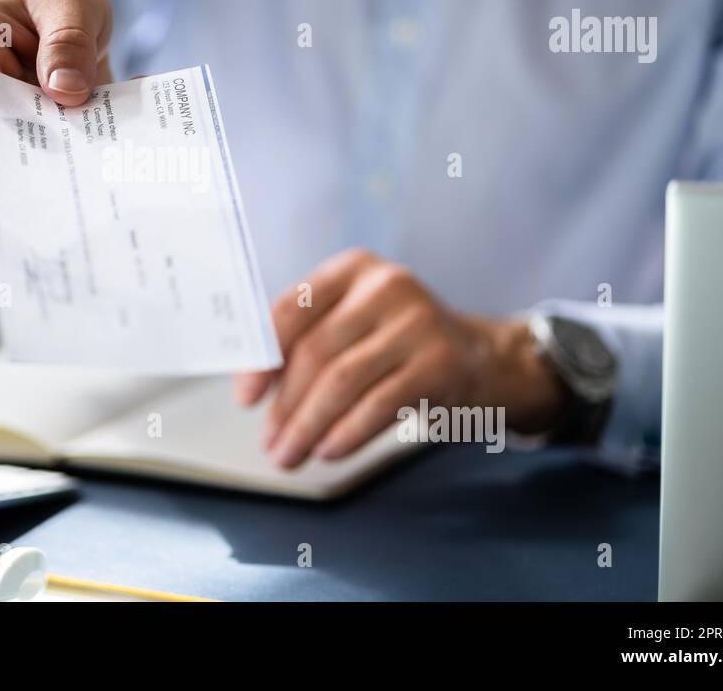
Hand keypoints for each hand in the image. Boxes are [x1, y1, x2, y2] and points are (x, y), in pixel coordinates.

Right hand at [0, 0, 113, 167]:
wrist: (50, 24)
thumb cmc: (51, 6)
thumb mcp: (72, 2)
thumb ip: (71, 39)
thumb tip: (65, 90)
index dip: (12, 121)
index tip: (58, 129)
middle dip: (36, 137)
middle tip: (84, 134)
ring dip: (44, 151)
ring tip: (82, 133)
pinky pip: (10, 166)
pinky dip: (43, 160)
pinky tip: (73, 148)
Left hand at [233, 248, 566, 468]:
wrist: (477, 355)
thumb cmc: (394, 340)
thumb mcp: (354, 319)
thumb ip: (307, 337)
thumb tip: (253, 383)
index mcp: (352, 268)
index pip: (292, 309)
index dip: (263, 357)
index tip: (245, 397)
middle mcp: (386, 286)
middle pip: (316, 351)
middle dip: (286, 405)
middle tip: (271, 441)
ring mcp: (417, 323)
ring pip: (343, 382)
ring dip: (309, 426)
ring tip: (291, 454)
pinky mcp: (439, 364)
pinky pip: (378, 406)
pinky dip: (346, 434)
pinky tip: (328, 450)